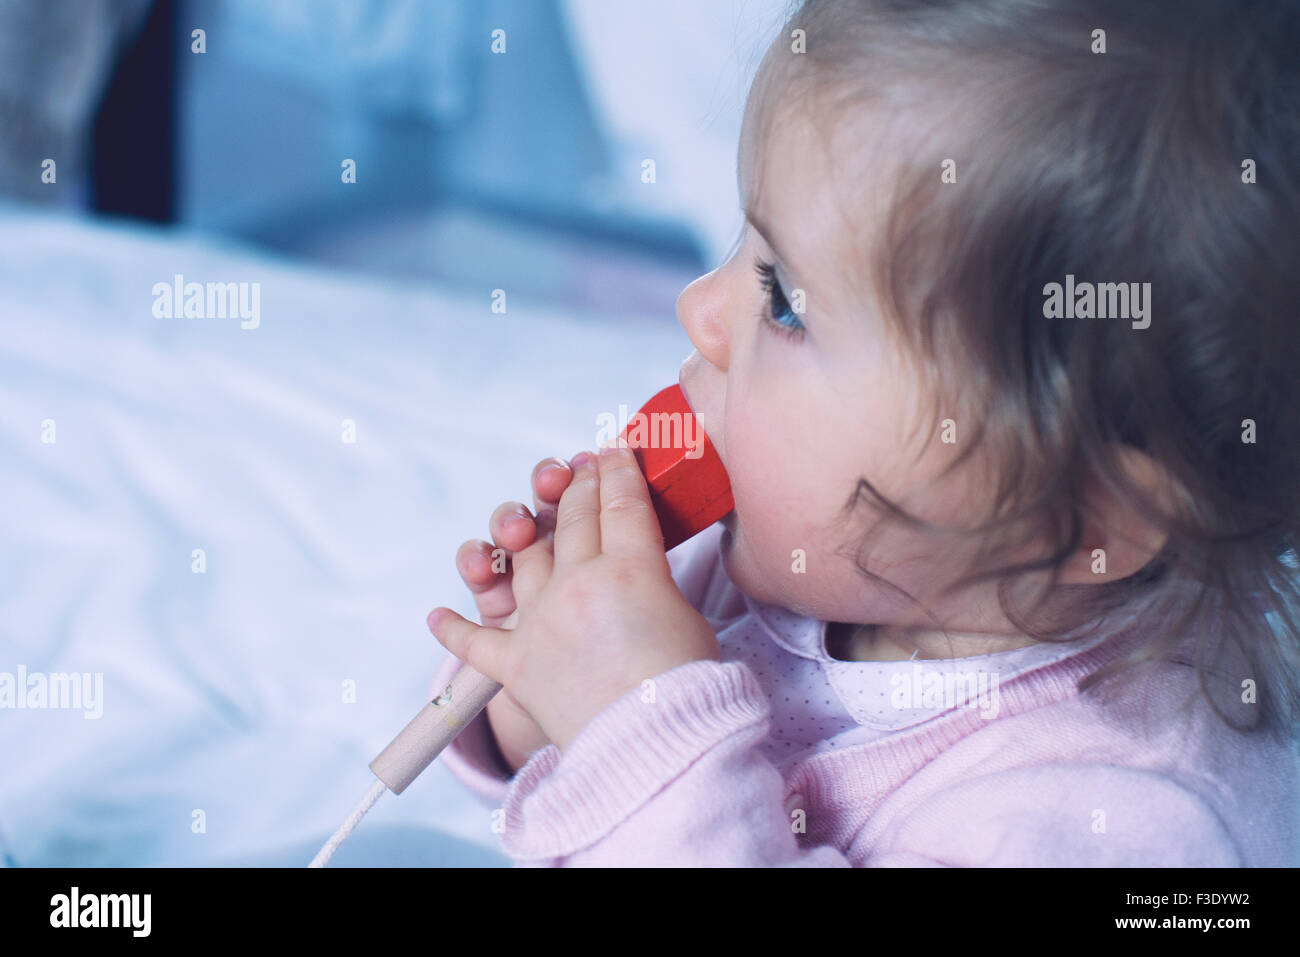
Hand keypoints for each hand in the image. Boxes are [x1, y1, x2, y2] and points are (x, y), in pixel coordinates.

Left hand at [430, 446, 720, 752]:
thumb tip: (641, 571)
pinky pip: (474, 642)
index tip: (614, 450)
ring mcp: (541, 621)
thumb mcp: (687, 617)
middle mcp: (578, 585)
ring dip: (525, 535)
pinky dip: (453, 629)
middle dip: (580, 486)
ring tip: (526, 523)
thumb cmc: (686, 689)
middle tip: (585, 470)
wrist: (651, 750)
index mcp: (631, 570)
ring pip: (525, 559)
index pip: (622, 502)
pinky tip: (436, 615)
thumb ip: (656, 583)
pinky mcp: (515, 664)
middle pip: (574, 518)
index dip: (619, 470)